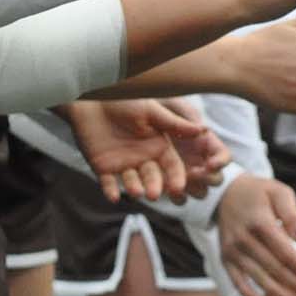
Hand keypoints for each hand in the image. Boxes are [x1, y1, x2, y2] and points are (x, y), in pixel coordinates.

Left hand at [61, 98, 227, 202]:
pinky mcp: (102, 168)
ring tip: (137, 193)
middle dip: (155, 186)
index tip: (180, 186)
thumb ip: (174, 123)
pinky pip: (107, 182)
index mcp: (158, 145)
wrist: (92, 98)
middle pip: (153, 177)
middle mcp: (143, 158)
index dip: (176, 176)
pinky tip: (113, 197)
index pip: (171, 165)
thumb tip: (203, 130)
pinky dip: (110, 190)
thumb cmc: (125, 101)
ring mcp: (123, 164)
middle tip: (155, 194)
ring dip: (135, 189)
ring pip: (132, 181)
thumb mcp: (151, 111)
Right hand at [215, 176, 295, 295]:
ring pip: (259, 280)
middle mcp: (244, 241)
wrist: (224, 194)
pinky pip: (238, 283)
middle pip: (276, 270)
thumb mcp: (279, 193)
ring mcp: (233, 253)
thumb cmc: (260, 192)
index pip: (288, 254)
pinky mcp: (226, 261)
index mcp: (260, 223)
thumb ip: (293, 215)